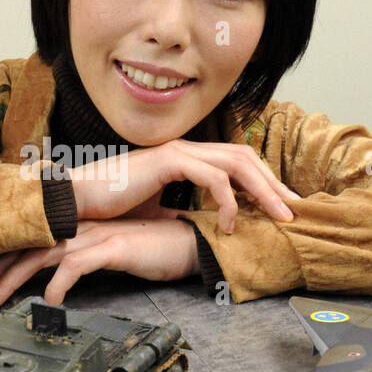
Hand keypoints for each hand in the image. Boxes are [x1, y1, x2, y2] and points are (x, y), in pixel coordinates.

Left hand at [0, 219, 200, 312]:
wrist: (189, 242)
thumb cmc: (152, 250)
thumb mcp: (106, 256)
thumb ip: (79, 263)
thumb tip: (52, 282)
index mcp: (74, 228)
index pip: (26, 244)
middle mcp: (79, 228)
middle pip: (24, 249)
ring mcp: (95, 235)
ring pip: (41, 256)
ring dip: (12, 282)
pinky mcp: (114, 247)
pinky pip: (78, 264)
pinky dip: (59, 282)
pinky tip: (49, 301)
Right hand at [69, 139, 298, 233]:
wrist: (76, 200)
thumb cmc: (108, 205)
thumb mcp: (152, 208)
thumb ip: (175, 208)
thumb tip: (190, 223)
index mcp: (184, 157)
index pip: (235, 161)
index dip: (262, 181)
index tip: (281, 205)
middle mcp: (185, 148)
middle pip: (245, 157)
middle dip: (274, 183)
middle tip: (295, 210)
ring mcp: (178, 151)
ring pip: (237, 163)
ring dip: (263, 190)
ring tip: (278, 216)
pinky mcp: (169, 161)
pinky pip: (213, 177)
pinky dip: (229, 200)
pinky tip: (232, 223)